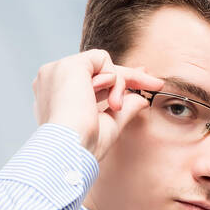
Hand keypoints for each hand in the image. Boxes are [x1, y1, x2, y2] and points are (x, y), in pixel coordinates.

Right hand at [31, 50, 165, 160]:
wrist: (70, 150)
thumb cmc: (83, 146)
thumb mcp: (108, 125)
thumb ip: (123, 109)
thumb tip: (141, 99)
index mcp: (56, 96)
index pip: (90, 80)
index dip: (116, 81)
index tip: (142, 83)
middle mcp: (53, 80)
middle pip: (98, 70)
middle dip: (130, 77)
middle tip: (155, 84)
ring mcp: (58, 70)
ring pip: (103, 66)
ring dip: (118, 86)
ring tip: (115, 107)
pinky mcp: (69, 65)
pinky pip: (102, 59)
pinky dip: (113, 78)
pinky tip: (109, 98)